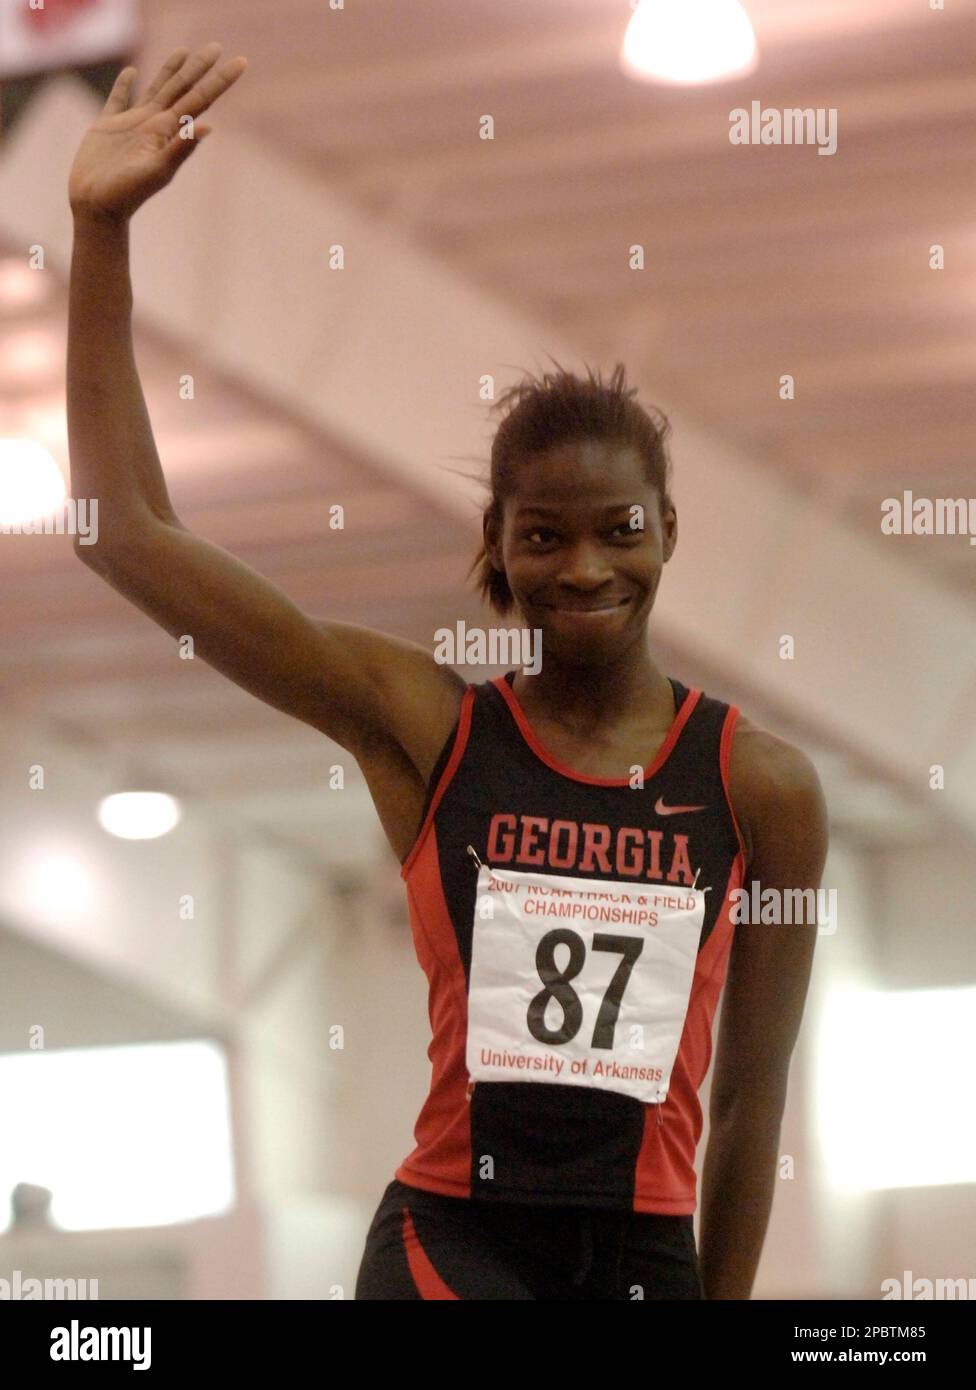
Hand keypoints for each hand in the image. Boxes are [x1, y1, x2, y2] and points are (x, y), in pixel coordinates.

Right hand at [68, 41, 246, 222]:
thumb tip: (209, 127)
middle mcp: (155, 124)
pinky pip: (118, 99)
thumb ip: (181, 149)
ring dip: (169, 71)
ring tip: (183, 52)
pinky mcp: (106, 126)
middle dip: (199, 67)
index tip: (242, 62)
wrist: (96, 208)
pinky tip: (130, 72)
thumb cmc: (127, 195)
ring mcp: (132, 124)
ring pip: (155, 88)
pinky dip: (125, 84)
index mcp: (169, 131)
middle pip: (182, 88)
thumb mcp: (157, 171)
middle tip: (216, 46)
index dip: (220, 80)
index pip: (201, 99)